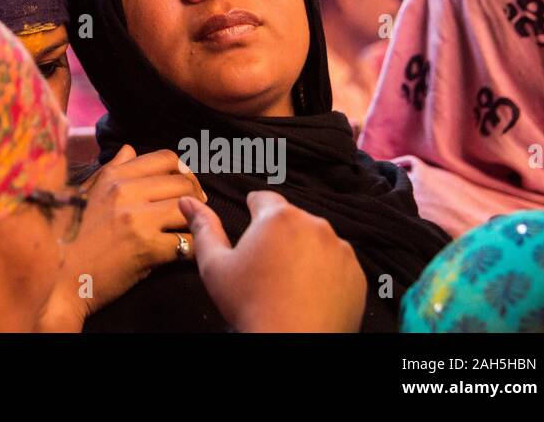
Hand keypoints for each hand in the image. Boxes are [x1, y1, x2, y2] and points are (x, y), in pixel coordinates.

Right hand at [38, 145, 206, 330]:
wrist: (67, 278)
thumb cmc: (81, 237)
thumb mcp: (91, 195)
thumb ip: (113, 169)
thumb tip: (130, 149)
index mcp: (114, 176)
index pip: (165, 158)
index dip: (184, 171)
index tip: (187, 187)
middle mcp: (125, 191)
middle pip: (182, 182)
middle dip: (196, 197)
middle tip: (196, 212)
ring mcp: (136, 218)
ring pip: (188, 208)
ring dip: (195, 221)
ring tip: (191, 230)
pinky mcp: (147, 247)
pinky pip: (186, 241)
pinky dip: (191, 247)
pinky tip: (184, 251)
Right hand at [181, 190, 365, 332]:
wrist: (293, 344)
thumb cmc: (250, 305)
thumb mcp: (215, 266)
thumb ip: (202, 228)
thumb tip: (187, 200)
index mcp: (278, 217)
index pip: (263, 199)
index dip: (252, 212)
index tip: (250, 232)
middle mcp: (314, 225)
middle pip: (291, 220)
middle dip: (278, 235)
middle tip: (264, 266)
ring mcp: (340, 250)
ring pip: (315, 241)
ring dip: (303, 252)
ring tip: (287, 282)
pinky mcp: (356, 274)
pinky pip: (336, 264)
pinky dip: (324, 273)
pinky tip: (307, 293)